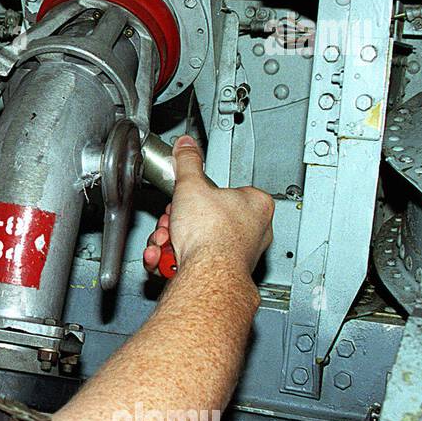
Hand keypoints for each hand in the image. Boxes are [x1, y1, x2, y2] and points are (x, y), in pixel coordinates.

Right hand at [142, 135, 274, 276]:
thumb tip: (186, 146)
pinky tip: (165, 258)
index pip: (223, 190)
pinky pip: (191, 262)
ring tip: (167, 241)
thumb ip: (188, 162)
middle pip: (203, 217)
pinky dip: (172, 260)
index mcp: (256, 204)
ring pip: (194, 241)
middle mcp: (253, 231)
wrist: (205, 274)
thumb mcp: (191, 185)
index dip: (196, 194)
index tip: (185, 196)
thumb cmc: (212, 235)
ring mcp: (237, 255)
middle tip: (172, 221)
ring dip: (171, 240)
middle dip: (178, 220)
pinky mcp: (220, 275)